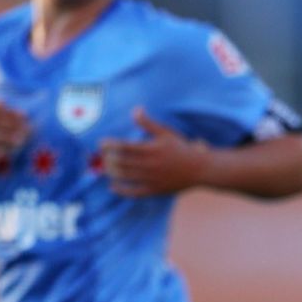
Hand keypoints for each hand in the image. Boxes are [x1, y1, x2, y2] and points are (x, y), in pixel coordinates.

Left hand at [98, 107, 213, 196]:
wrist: (199, 169)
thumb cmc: (181, 148)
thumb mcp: (165, 133)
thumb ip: (148, 123)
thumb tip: (135, 109)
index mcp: (151, 149)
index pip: (123, 146)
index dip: (109, 145)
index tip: (101, 143)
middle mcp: (149, 165)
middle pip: (121, 162)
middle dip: (108, 158)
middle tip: (101, 155)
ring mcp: (151, 179)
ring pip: (125, 176)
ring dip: (111, 172)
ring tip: (105, 167)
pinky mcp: (154, 190)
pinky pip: (134, 192)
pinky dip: (121, 191)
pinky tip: (112, 187)